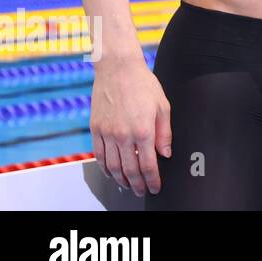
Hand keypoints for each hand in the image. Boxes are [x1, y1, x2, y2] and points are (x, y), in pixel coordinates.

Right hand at [89, 56, 172, 196]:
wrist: (118, 69)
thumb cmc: (143, 84)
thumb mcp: (163, 106)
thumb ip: (165, 133)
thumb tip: (165, 153)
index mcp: (143, 130)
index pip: (149, 165)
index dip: (152, 180)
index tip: (155, 187)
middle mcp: (123, 135)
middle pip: (130, 170)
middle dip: (137, 184)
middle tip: (142, 191)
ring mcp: (107, 133)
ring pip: (113, 166)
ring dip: (121, 179)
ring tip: (128, 185)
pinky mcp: (95, 129)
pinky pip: (99, 155)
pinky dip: (105, 168)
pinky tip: (111, 172)